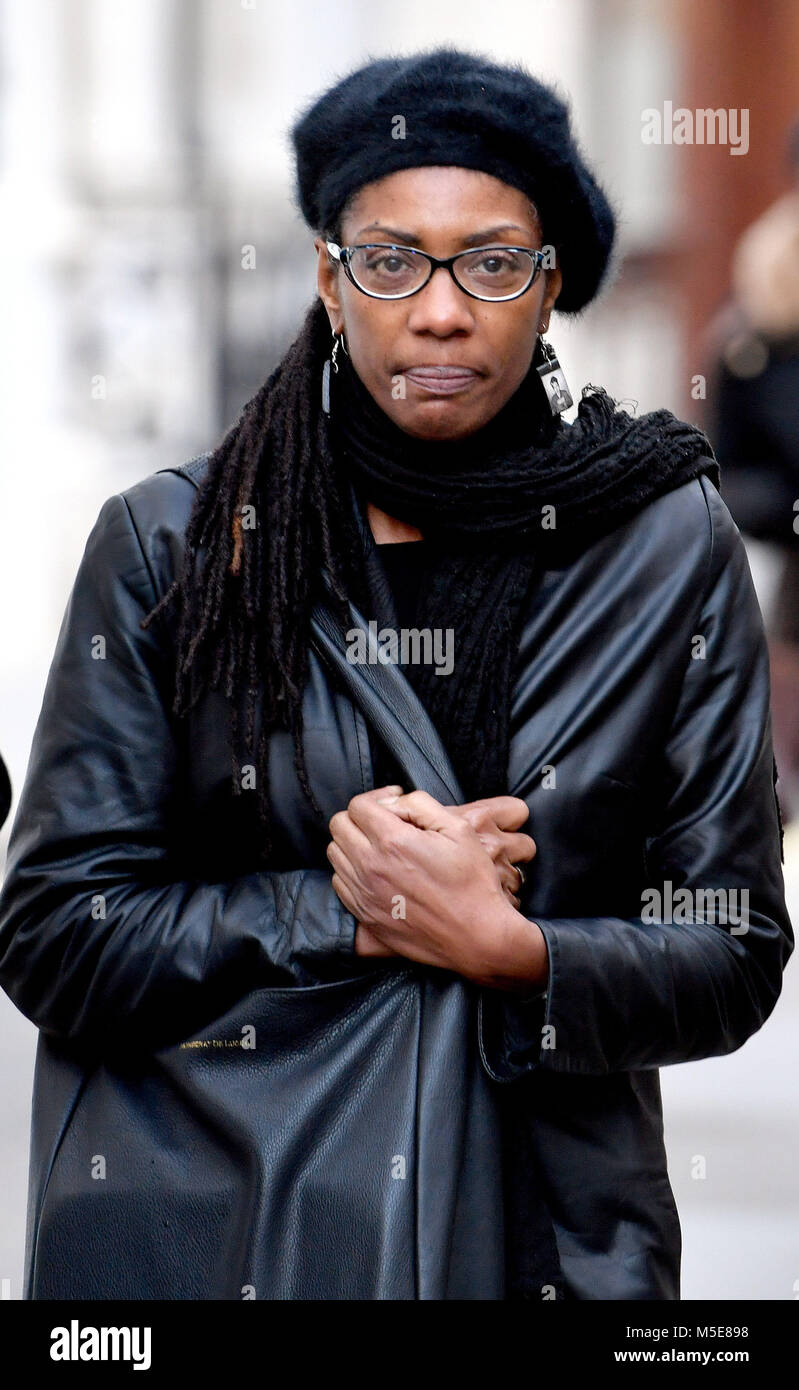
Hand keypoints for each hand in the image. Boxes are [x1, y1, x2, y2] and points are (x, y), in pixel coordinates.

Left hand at [327, 786, 543, 988]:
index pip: (357, 805)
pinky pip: (341, 883)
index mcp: (393, 841)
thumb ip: (420, 805)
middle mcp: (371, 866)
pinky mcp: (364, 914)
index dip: (376, 797)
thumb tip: (394, 801)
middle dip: (360, 817)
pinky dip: (352, 872)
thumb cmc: (472, 883)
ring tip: (380, 847)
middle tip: (384, 823)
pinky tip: (378, 872)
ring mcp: (364, 893)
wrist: (475, 936)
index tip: (394, 804)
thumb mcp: (458, 829)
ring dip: (353, 843)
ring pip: (336, 854)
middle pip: (339, 826)